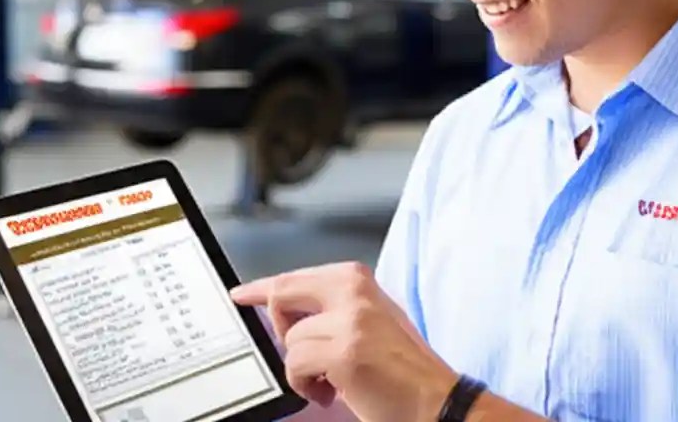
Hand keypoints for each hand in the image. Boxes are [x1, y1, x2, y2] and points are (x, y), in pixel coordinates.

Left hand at [231, 262, 458, 421]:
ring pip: (289, 340)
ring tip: (329, 382)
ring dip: (301, 369)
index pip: (297, 277)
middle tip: (294, 351)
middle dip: (278, 327)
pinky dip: (305, 386)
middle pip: (282, 294)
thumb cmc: (405, 368)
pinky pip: (295, 365)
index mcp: (358, 280)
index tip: (242, 293)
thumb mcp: (372, 320)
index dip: (263, 287)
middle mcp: (354, 292)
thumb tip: (292, 313)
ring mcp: (350, 320)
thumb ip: (334, 308)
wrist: (435, 400)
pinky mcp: (345, 352)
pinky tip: (329, 392)